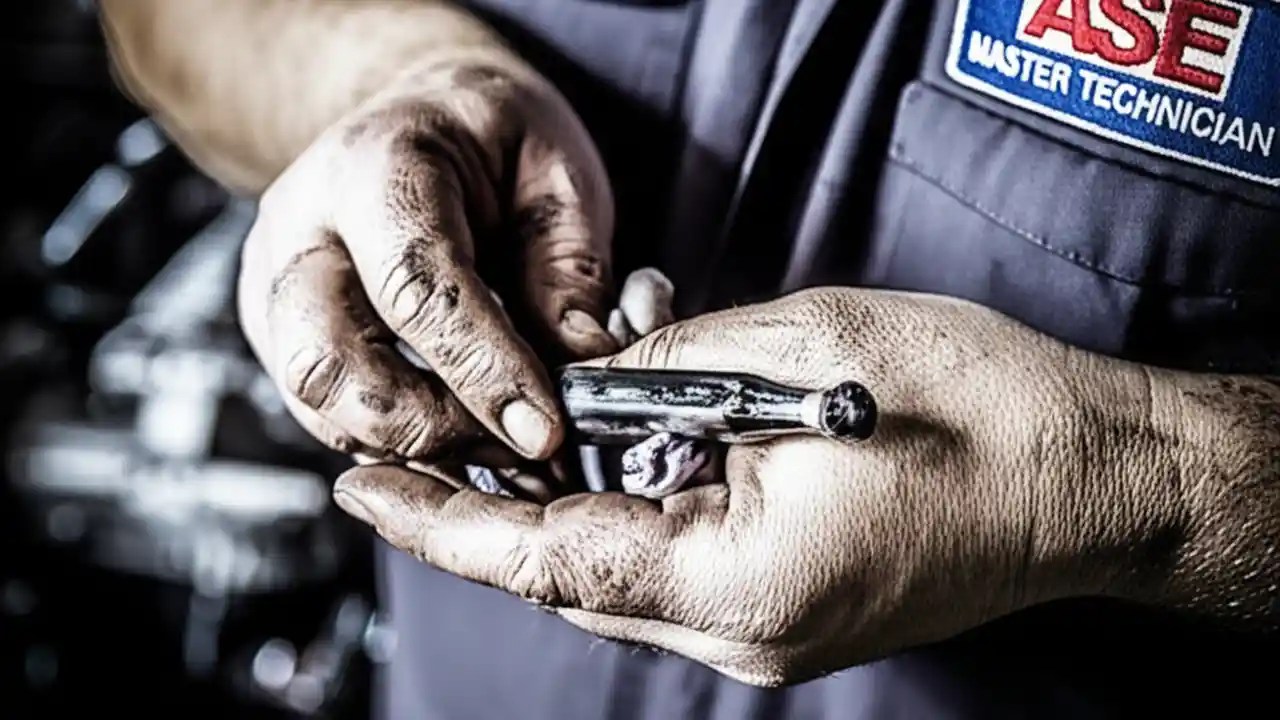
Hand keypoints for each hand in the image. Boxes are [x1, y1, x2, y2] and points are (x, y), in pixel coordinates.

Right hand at [237, 52, 617, 466]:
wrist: (417, 116)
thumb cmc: (489, 138)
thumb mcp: (557, 173)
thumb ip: (569, 268)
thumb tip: (580, 362)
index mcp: (375, 167)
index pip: (416, 289)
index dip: (483, 371)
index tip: (542, 428)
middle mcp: (300, 226)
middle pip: (328, 364)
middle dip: (427, 427)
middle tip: (516, 442)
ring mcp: (271, 281)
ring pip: (314, 402)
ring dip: (410, 443)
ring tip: (496, 439)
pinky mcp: (273, 328)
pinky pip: (319, 410)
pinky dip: (390, 436)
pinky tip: (455, 426)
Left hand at [330, 287, 1192, 685]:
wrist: (1091, 475)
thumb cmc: (978, 411)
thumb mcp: (804, 349)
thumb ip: (675, 366)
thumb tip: (595, 379)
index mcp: (740, 584)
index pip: (550, 561)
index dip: (447, 524)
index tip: (369, 488)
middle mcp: (744, 633)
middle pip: (573, 580)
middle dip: (489, 514)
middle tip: (415, 454)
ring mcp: (770, 632)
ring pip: (620, 578)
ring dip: (562, 509)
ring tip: (510, 440)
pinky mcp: (792, 609)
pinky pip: (676, 570)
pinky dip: (630, 514)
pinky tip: (615, 455)